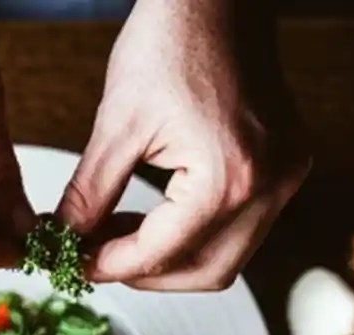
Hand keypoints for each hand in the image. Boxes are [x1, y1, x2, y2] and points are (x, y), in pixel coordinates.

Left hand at [58, 0, 309, 290]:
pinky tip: (155, 214)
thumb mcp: (116, 124)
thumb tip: (65, 241)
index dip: (111, 266)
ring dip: (173, 258)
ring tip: (120, 235)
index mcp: (229, 178)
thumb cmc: (170, 41)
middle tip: (96, 259)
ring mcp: (287, 176)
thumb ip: (90, 194)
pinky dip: (198, 232)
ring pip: (229, 256)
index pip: (163, 252)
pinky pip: (244, 225)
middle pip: (208, 272)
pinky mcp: (288, 164)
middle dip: (147, 274)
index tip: (76, 264)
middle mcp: (271, 186)